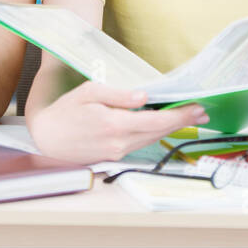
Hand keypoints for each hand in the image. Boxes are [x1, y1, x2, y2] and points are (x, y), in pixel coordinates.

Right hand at [29, 80, 209, 164]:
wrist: (46, 138)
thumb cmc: (65, 111)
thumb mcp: (88, 92)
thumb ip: (118, 95)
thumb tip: (143, 96)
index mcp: (114, 124)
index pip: (155, 120)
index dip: (179, 115)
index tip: (196, 108)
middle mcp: (119, 142)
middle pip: (158, 132)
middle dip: (181, 122)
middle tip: (201, 112)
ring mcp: (117, 152)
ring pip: (151, 140)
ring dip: (170, 129)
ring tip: (187, 118)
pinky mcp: (113, 156)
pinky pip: (139, 144)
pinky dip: (154, 134)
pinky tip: (161, 125)